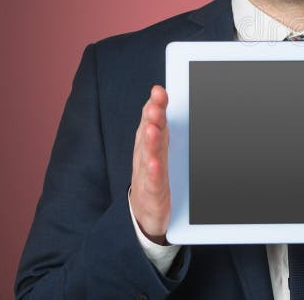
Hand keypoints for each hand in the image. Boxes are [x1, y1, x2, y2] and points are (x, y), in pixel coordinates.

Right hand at [129, 85, 170, 244]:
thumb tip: (159, 93)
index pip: (152, 121)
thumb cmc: (152, 174)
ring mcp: (148, 174)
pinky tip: (153, 163)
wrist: (144, 212)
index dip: (155, 106)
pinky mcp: (152, 193)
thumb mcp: (156, 145)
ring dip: (150, 142)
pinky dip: (152, 171)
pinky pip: (153, 181)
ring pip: (149, 156)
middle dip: (151, 120)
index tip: (159, 90)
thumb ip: (158, 121)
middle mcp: (146, 156)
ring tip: (151, 129)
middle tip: (154, 105)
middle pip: (149, 135)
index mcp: (149, 143)